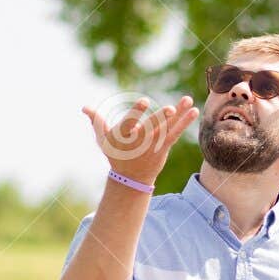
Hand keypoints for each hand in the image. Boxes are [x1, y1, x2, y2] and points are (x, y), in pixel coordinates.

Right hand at [81, 96, 198, 186]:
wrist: (130, 179)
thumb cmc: (115, 154)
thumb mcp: (103, 140)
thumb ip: (97, 122)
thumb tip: (85, 108)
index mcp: (123, 137)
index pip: (130, 123)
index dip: (136, 112)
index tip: (145, 101)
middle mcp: (139, 142)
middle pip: (151, 128)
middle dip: (161, 119)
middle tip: (171, 109)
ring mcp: (153, 145)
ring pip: (167, 128)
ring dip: (179, 115)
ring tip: (188, 100)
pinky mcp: (163, 148)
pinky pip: (175, 134)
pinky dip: (185, 123)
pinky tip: (193, 111)